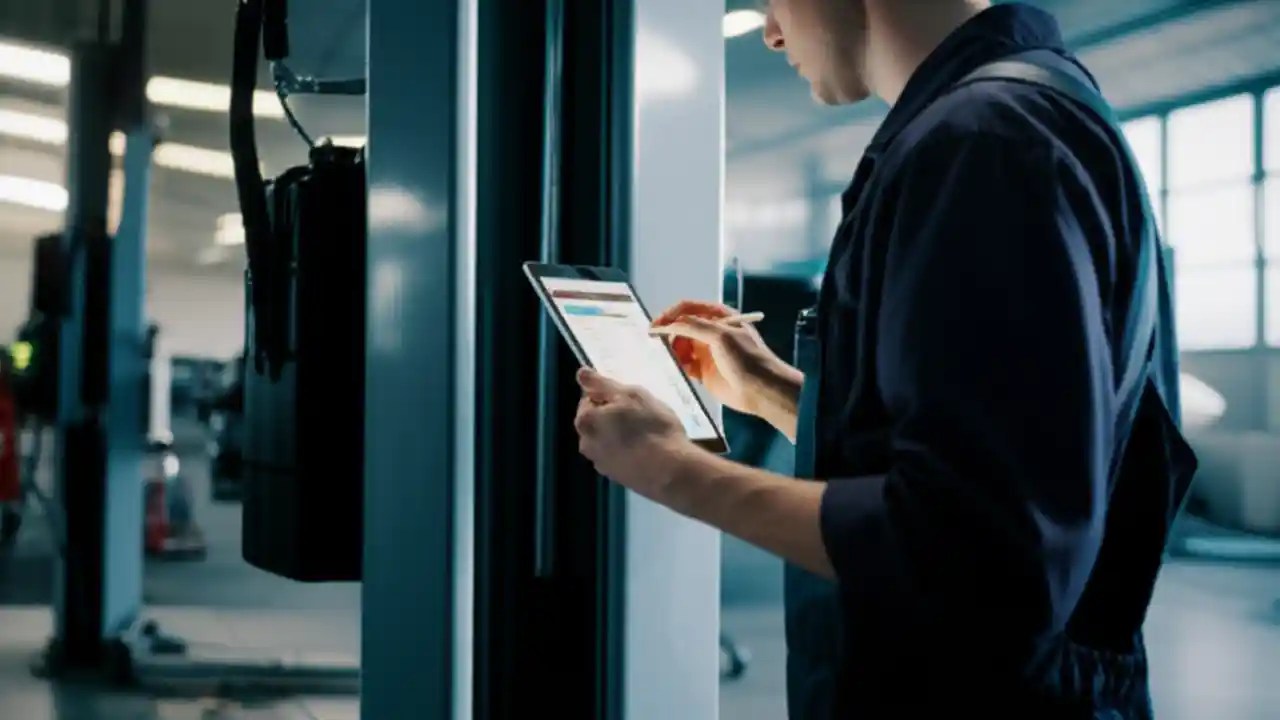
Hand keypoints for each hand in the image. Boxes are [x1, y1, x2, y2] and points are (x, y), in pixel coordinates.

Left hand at [574, 367, 689, 500]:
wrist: (671, 472)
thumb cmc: (651, 427)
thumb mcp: (630, 395)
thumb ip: (602, 384)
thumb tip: (581, 373)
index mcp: (585, 421)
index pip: (589, 398)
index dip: (610, 395)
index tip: (631, 398)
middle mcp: (587, 444)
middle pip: (598, 421)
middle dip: (614, 415)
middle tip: (642, 413)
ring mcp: (602, 465)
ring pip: (609, 440)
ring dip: (622, 434)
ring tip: (648, 433)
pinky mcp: (618, 479)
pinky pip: (620, 456)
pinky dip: (630, 451)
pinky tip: (650, 450)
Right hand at [649, 300, 794, 417]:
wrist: (762, 390)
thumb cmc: (747, 358)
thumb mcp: (721, 336)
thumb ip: (694, 327)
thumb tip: (670, 324)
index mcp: (720, 317)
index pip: (689, 308)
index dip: (671, 314)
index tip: (657, 325)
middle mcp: (712, 332)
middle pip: (682, 326)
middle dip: (670, 333)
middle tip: (660, 343)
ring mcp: (708, 351)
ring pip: (681, 345)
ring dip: (673, 349)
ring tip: (674, 357)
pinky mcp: (704, 371)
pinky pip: (684, 363)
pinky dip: (679, 364)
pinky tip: (681, 367)